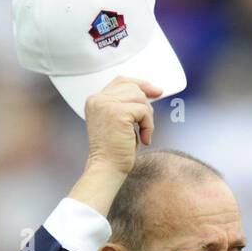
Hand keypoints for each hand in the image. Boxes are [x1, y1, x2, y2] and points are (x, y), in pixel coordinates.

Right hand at [69, 76, 161, 215]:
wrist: (107, 168)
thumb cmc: (115, 151)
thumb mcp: (120, 122)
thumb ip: (128, 104)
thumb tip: (153, 90)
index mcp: (95, 101)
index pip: (121, 81)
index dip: (140, 84)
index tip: (156, 91)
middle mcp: (98, 100)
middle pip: (133, 88)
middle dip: (145, 106)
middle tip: (145, 126)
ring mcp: (106, 105)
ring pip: (140, 98)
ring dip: (147, 117)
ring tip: (143, 133)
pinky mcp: (117, 113)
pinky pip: (143, 111)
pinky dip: (148, 125)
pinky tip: (144, 138)